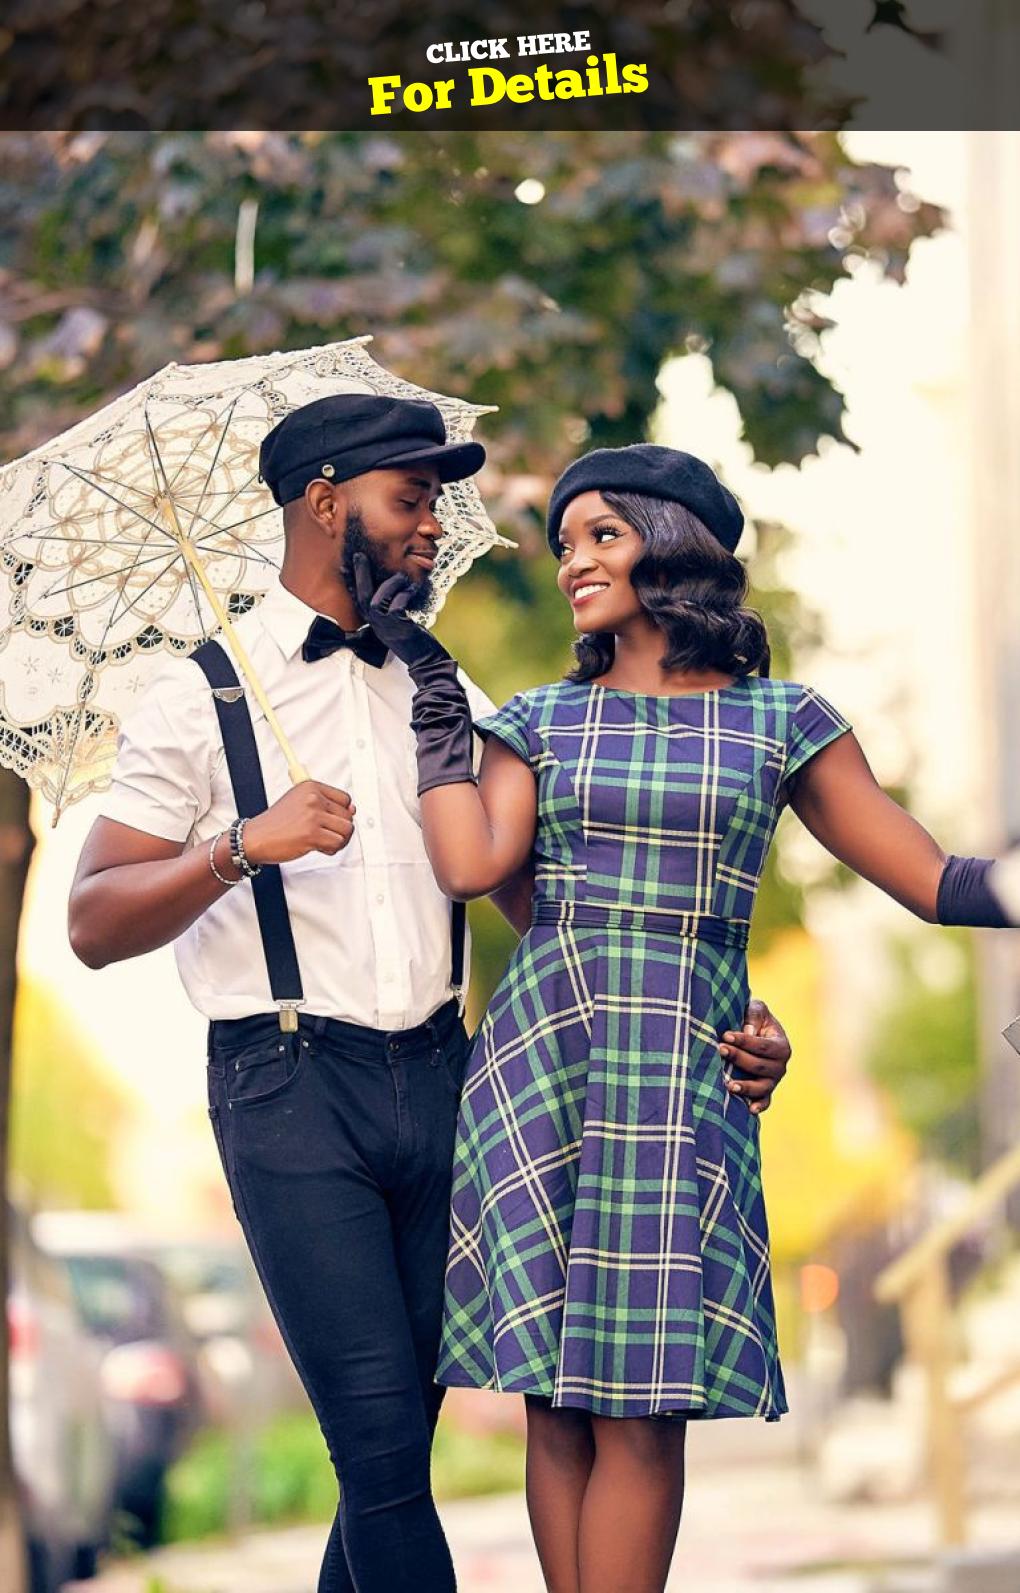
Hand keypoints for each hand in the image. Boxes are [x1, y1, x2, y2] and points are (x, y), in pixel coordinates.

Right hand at [243, 781, 355, 865]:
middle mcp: (313, 798)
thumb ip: (324, 804)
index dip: (342, 813)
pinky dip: (331, 849)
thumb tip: (353, 810)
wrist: (256, 838)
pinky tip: (319, 847)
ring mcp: (313, 816)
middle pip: (348, 815)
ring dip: (338, 840)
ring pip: (346, 830)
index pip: (345, 798)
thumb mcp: (298, 802)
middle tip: (327, 835)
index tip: (334, 820)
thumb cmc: (276, 823)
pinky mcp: (312, 834)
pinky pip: (337, 843)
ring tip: (324, 841)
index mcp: (311, 787)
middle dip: (340, 829)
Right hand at [353, 553, 449, 671]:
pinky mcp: (399, 628)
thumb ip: (392, 608)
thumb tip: (395, 585)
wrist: (425, 660)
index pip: (358, 599)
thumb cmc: (415, 640)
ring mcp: (386, 627)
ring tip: (401, 576)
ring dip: (388, 585)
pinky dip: (403, 594)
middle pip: (361, 596)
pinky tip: (412, 589)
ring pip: (375, 601)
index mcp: (375, 622)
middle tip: (359, 555)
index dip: (351, 582)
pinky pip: (395, 606)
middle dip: (359, 574)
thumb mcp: (399, 623)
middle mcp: (376, 624)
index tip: (345, 565)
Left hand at [719, 997, 790, 1115]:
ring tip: (729, 1085)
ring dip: (746, 1086)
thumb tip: (748, 1032)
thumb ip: (754, 1015)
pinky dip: (759, 1106)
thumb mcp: (756, 1009)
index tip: (726, 1035)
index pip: (763, 1045)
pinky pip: (765, 1102)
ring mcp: (773, 1081)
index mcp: (781, 1045)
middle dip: (739, 1058)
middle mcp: (780, 1065)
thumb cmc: (753, 1018)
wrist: (754, 1032)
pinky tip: (749, 1110)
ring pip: (762, 1087)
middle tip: (720, 1050)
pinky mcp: (765, 1091)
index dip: (745, 1041)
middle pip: (759, 1065)